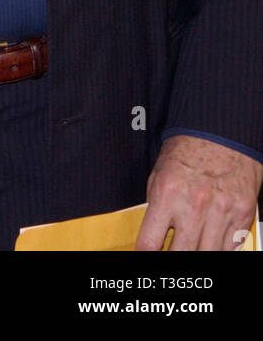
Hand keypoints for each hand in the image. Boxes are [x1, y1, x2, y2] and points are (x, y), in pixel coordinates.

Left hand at [136, 135, 262, 250]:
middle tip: (170, 252)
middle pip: (181, 256)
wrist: (220, 130)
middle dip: (172, 258)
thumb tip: (153, 238)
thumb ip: (156, 208)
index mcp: (167, 193)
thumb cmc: (188, 149)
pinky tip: (210, 242)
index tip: (145, 258)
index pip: (150, 244)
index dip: (144, 257)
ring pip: (207, 256)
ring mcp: (221, 211)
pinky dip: (219, 250)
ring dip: (197, 254)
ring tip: (191, 247)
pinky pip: (230, 248)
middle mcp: (194, 205)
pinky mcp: (243, 213)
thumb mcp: (159, 174)